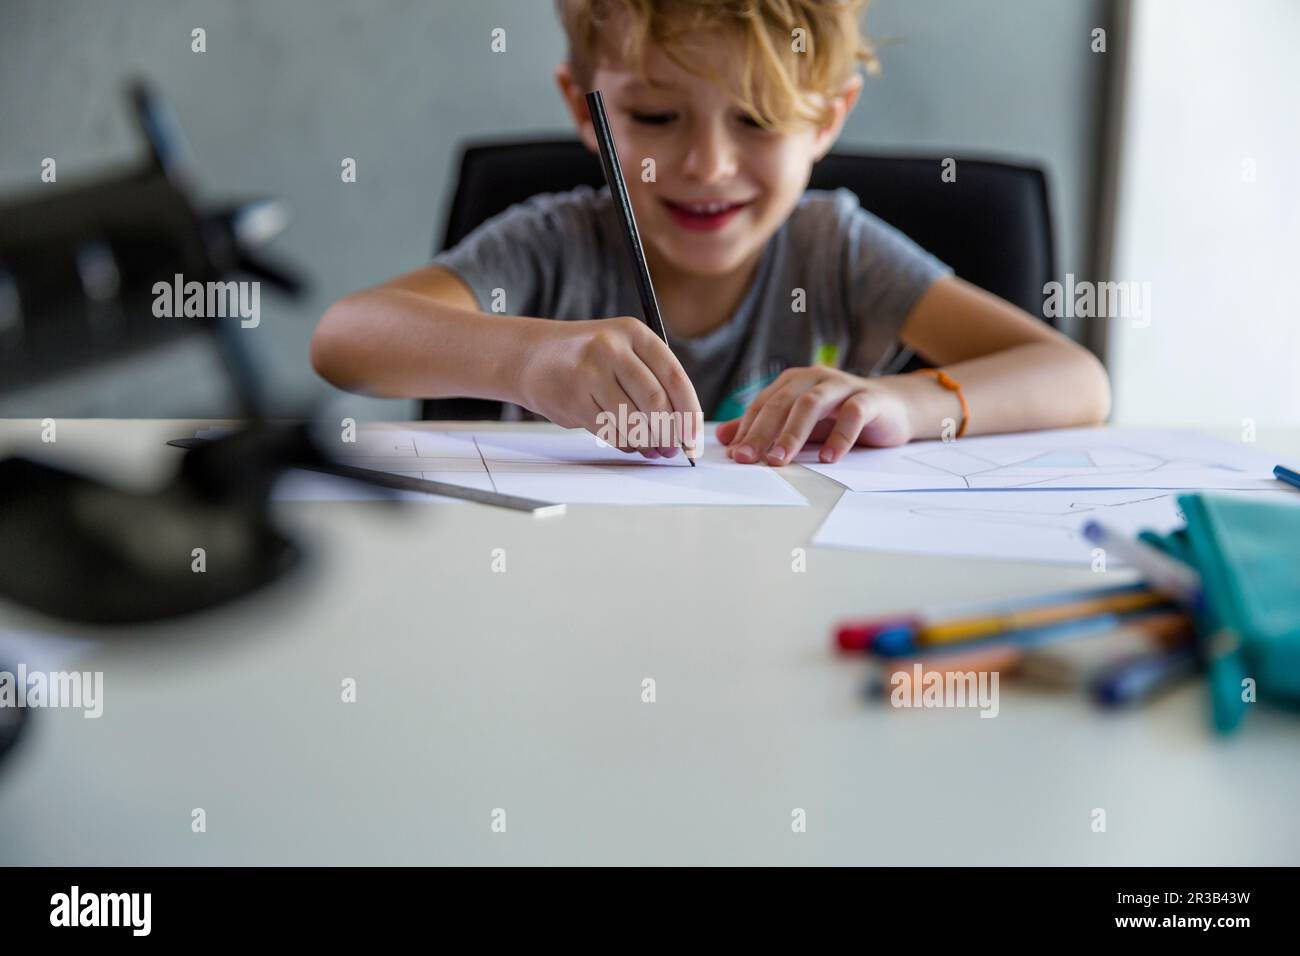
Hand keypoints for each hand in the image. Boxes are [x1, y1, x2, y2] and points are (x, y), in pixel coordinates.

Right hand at [517, 316, 702, 457]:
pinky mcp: (572, 399)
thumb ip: (652, 378)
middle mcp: (611, 348)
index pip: (674, 376)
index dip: (689, 412)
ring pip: (633, 421)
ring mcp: (589, 373)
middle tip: (673, 449)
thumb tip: (682, 427)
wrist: (533, 356)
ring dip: (647, 443)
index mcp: (633, 333)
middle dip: (669, 433)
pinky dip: (625, 444)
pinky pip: (610, 432)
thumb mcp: (623, 350)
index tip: (694, 436)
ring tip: (652, 449)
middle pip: (655, 401)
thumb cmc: (587, 358)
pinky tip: (629, 442)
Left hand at [716, 367, 913, 465]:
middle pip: (782, 402)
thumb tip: (724, 439)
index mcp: (793, 382)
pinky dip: (839, 437)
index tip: (734, 456)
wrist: (892, 408)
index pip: (763, 405)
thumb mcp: (799, 425)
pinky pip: (852, 415)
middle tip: (746, 458)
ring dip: (792, 434)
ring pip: (811, 404)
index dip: (746, 429)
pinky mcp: (869, 399)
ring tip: (778, 460)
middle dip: (761, 431)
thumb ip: (764, 429)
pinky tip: (828, 459)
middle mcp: (815, 378)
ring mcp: (842, 386)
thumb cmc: (839, 417)